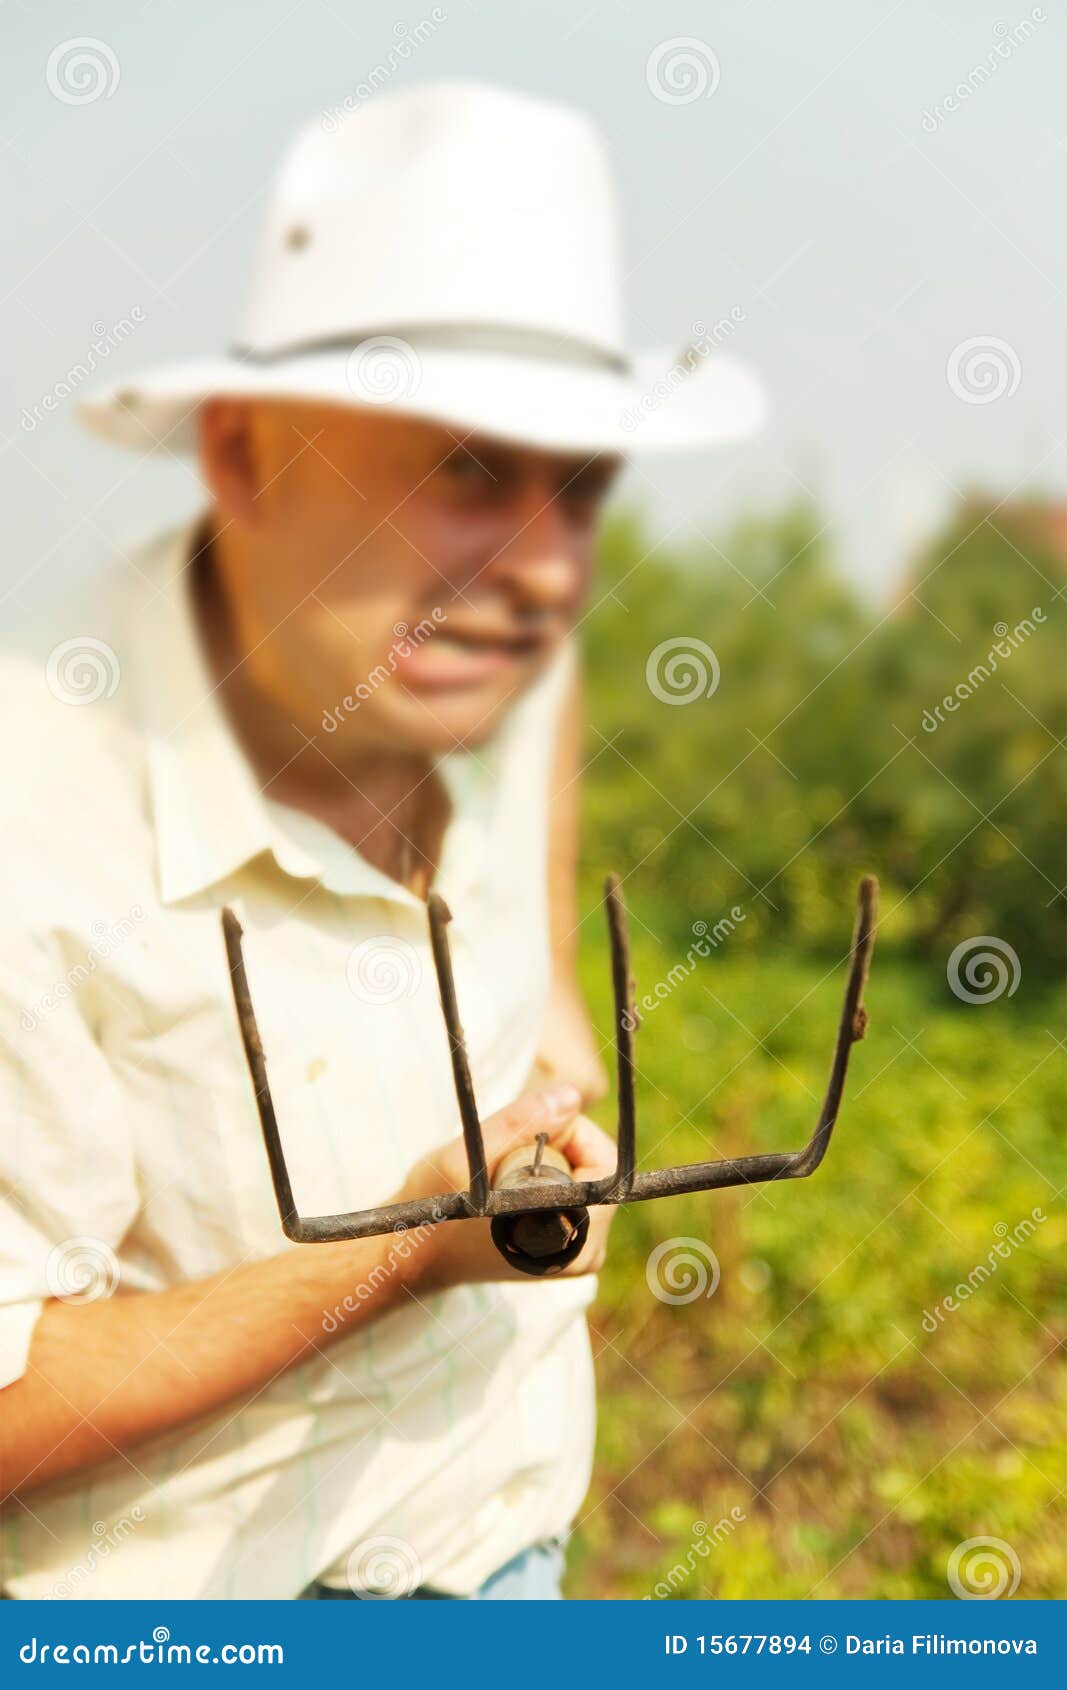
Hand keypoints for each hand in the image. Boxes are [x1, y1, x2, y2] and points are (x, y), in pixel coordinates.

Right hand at [398, 1085, 618, 1288]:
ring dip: (550, 1165)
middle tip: (504, 1161)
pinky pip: (576, 1196)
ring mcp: (579, 1256)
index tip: (518, 1139)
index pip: (602, 1158)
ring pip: (586, 1179)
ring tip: (502, 1181)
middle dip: (555, 1149)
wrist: (414, 1257)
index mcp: (567, 1235)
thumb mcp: (467, 1158)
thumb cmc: (437, 1208)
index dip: (564, 1134)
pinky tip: (510, 1194)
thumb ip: (520, 1123)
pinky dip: (548, 1183)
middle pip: (597, 1168)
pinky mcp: (569, 1253)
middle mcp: (584, 1253)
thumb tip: (572, 1096)